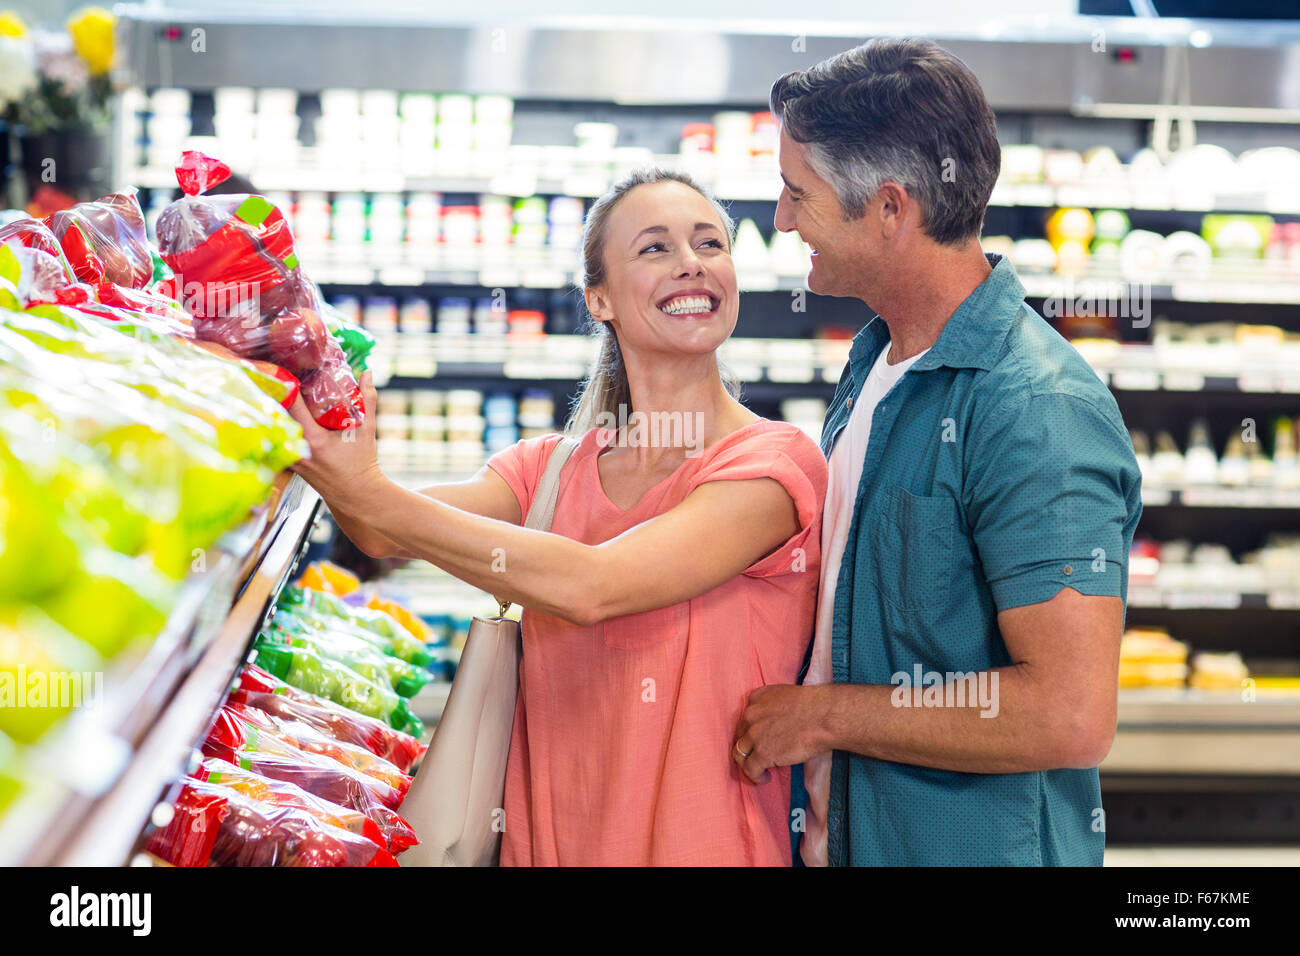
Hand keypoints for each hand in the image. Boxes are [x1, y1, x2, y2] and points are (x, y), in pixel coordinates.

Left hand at [286, 369, 384, 509]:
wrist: (356, 494)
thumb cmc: (362, 464)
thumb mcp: (367, 429)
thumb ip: (367, 399)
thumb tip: (368, 373)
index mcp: (314, 440)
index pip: (293, 405)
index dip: (288, 386)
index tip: (288, 372)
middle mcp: (298, 449)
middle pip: (278, 414)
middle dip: (278, 395)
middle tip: (278, 376)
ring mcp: (291, 458)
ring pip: (276, 427)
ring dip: (276, 410)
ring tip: (275, 392)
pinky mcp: (289, 464)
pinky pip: (279, 439)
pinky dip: (279, 426)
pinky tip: (281, 415)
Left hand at [733, 684, 832, 783]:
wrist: (825, 717)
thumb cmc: (816, 707)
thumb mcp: (786, 696)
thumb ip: (774, 706)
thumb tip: (776, 724)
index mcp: (757, 698)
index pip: (745, 717)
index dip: (751, 730)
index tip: (761, 739)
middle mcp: (751, 714)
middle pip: (740, 735)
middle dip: (749, 746)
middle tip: (760, 755)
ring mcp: (754, 734)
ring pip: (739, 753)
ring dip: (749, 763)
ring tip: (761, 769)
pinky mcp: (762, 753)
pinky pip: (750, 769)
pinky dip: (756, 776)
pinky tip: (765, 778)